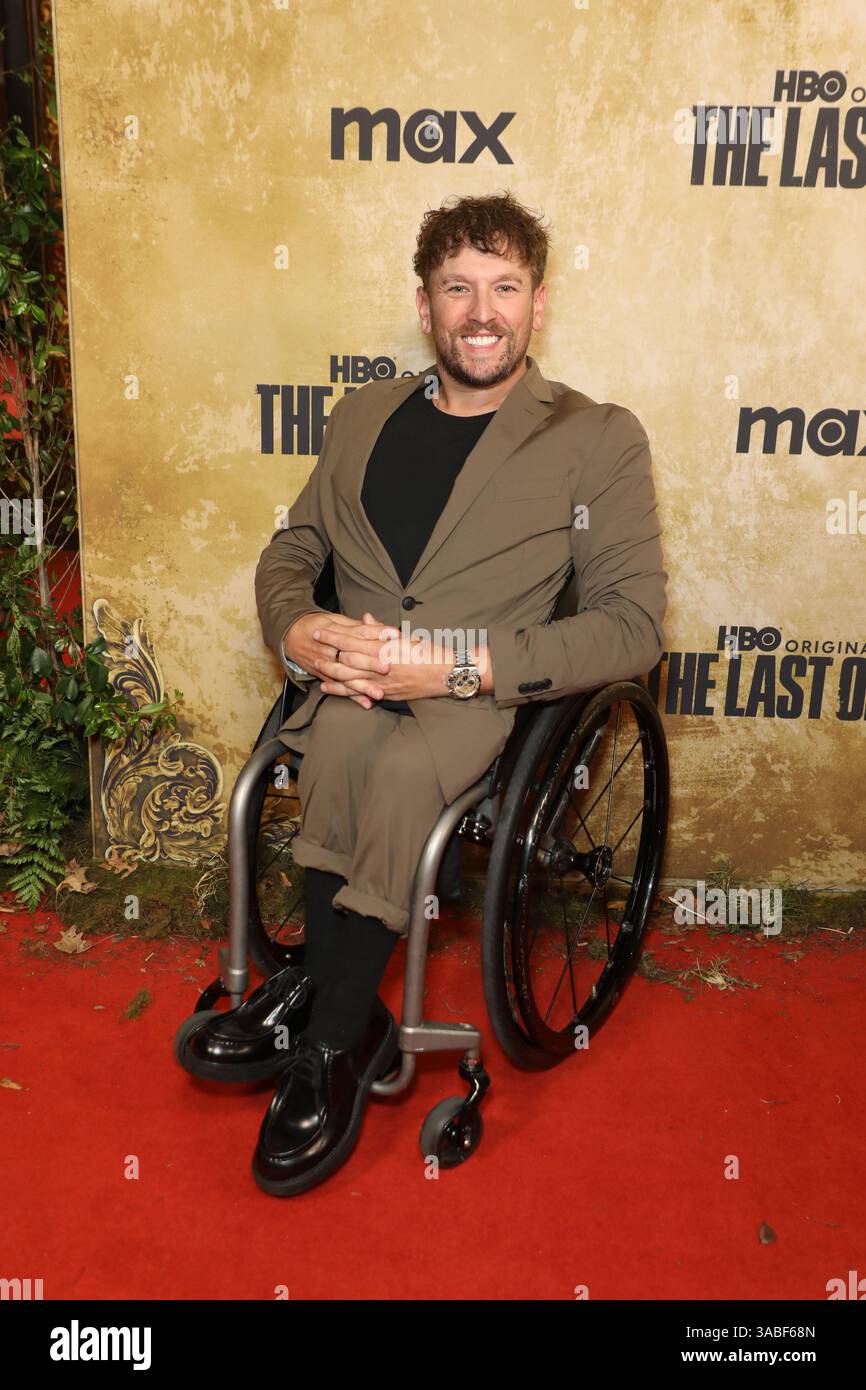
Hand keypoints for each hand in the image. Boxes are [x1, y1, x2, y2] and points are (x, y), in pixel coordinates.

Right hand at [284, 610, 395, 709]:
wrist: (290, 634)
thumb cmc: (317, 625)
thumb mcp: (336, 620)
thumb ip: (357, 625)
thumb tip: (376, 623)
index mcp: (337, 632)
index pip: (360, 632)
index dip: (377, 633)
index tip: (394, 635)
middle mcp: (331, 649)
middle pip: (353, 657)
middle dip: (370, 663)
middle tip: (387, 667)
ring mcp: (326, 665)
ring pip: (346, 677)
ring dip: (363, 686)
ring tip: (379, 693)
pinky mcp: (324, 677)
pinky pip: (340, 688)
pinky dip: (353, 697)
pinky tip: (366, 703)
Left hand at [316, 614, 492, 701]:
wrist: (447, 673)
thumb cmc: (429, 652)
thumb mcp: (405, 636)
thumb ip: (381, 629)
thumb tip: (365, 617)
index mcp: (385, 647)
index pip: (353, 640)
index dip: (334, 635)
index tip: (320, 630)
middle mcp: (381, 665)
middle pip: (347, 659)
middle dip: (328, 653)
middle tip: (313, 649)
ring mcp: (382, 682)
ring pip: (350, 678)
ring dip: (331, 673)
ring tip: (317, 669)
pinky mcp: (386, 694)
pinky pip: (360, 692)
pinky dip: (344, 691)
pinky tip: (331, 689)